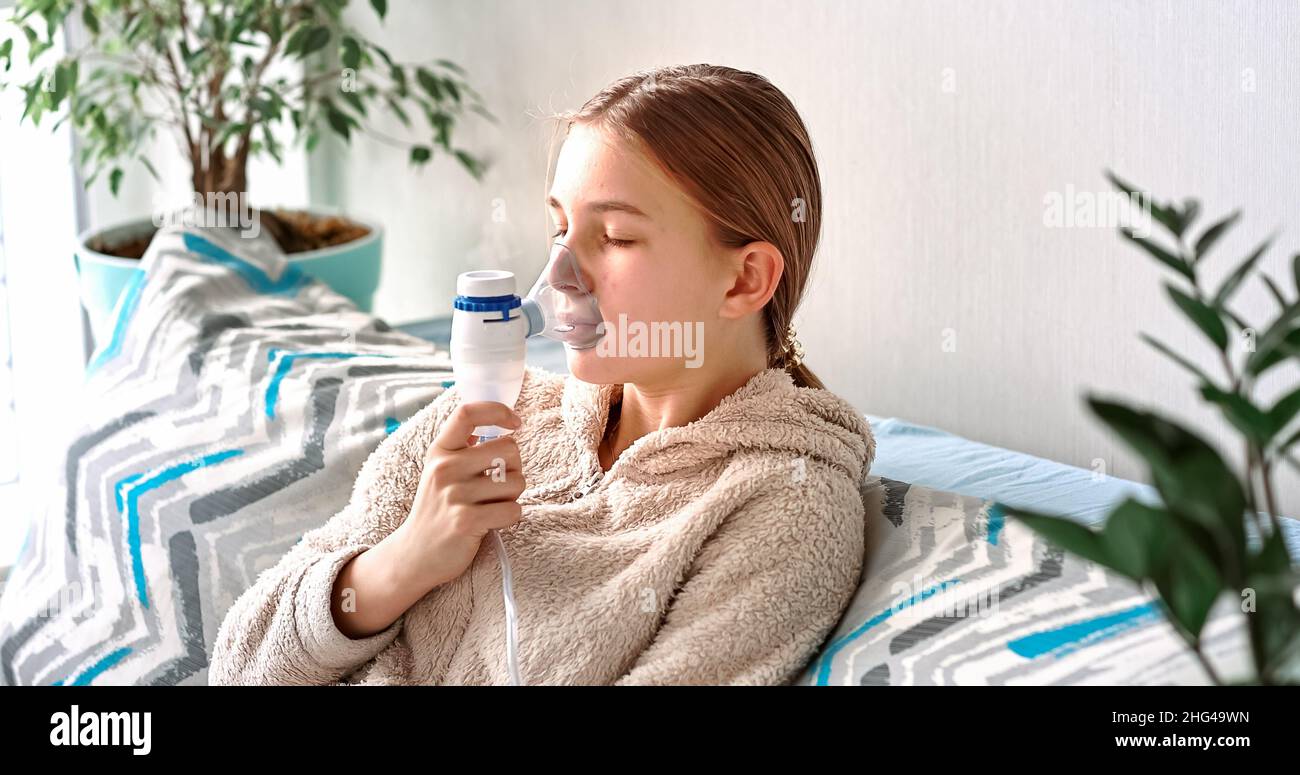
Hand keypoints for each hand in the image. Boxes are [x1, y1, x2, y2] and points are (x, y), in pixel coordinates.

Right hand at [389, 401, 525, 591]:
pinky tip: (491, 523)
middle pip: (509, 449)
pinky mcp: (466, 521)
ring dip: (513, 497)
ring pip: (517, 482)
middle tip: (498, 487)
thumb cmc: (437, 510)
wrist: (414, 555)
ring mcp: (454, 494)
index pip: (468, 413)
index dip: (498, 411)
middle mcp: (445, 468)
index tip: (515, 422)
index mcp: (440, 451)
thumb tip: (498, 424)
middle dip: (514, 469)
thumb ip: (463, 449)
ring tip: (490, 506)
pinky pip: (513, 510)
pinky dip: (510, 517)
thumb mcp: (439, 471)